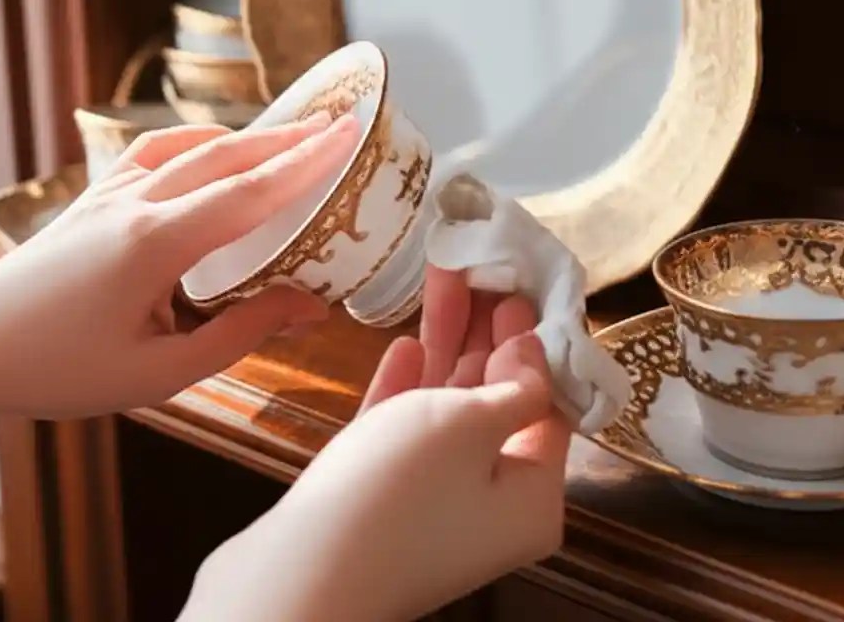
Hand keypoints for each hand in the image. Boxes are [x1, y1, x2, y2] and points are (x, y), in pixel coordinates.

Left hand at [0, 112, 358, 420]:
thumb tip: (308, 306)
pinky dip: (196, 145)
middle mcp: (133, 205)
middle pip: (227, 156)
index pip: (252, 193)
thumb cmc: (58, 370)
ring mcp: (107, 197)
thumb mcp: (161, 373)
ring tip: (290, 134)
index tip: (351, 133)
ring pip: (190, 149)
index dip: (308, 162)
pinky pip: (153, 155)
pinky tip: (212, 151)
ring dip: (246, 138)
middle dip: (288, 137)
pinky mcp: (90, 202)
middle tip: (339, 122)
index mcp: (155, 244)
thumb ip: (240, 333)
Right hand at [183, 267, 571, 621]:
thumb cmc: (399, 493)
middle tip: (481, 267)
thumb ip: (512, 384)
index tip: (522, 286)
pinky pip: (401, 437)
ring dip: (444, 346)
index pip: (549, 405)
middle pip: (496, 403)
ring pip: (444, 412)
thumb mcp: (471, 425)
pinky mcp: (376, 504)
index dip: (535, 343)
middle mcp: (489, 506)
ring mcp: (430, 507)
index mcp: (532, 498)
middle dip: (485, 332)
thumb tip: (532, 354)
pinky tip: (404, 345)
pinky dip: (406, 392)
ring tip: (442, 276)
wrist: (295, 577)